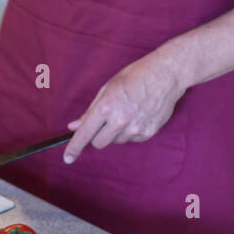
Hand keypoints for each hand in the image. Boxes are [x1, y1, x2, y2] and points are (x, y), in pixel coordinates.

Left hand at [62, 51, 184, 162]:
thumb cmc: (134, 76)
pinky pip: (131, 139)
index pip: (85, 133)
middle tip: (105, 121)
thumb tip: (74, 127)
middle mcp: (120, 120)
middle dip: (97, 135)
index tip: (68, 158)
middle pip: (98, 143)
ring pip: (116, 141)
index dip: (74, 147)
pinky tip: (138, 115)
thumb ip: (90, 110)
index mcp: (106, 106)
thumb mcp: (108, 88)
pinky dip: (130, 131)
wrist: (166, 76)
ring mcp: (135, 129)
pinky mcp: (148, 133)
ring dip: (116, 132)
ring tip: (127, 111)